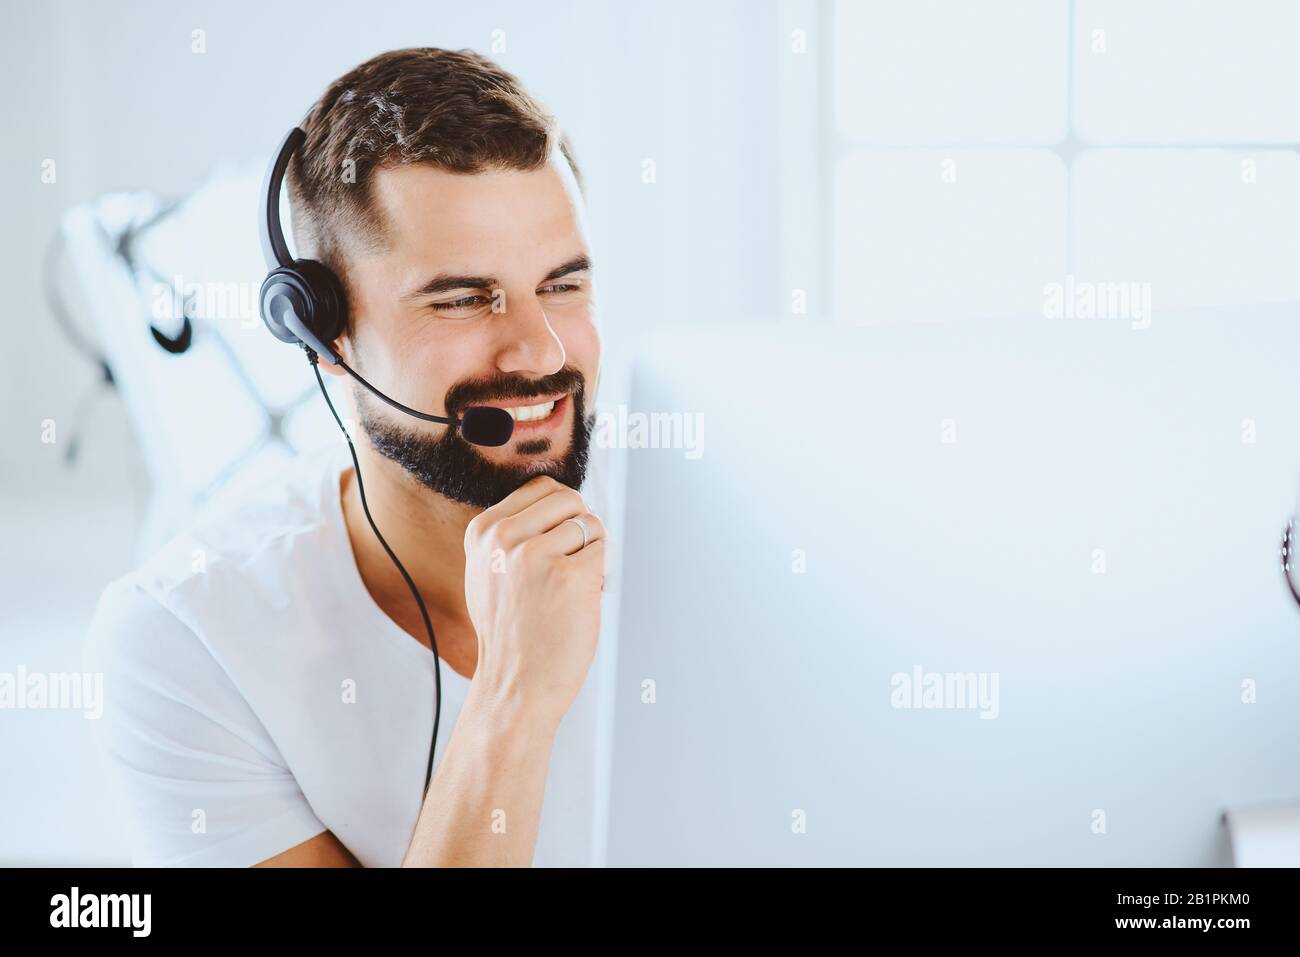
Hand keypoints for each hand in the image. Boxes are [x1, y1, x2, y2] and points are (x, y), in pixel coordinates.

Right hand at [463, 475, 605, 729]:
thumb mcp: (488, 573)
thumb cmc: (510, 635)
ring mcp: (537, 555)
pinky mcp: (570, 576)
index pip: (541, 488)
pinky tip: (582, 599)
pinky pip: (604, 552)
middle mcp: (506, 538)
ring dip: (592, 553)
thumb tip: (560, 502)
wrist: (514, 686)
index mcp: (483, 532)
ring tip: (572, 587)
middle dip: (581, 527)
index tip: (563, 537)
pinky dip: (602, 574)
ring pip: (590, 525)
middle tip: (573, 562)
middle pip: (569, 499)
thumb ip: (512, 535)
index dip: (562, 511)